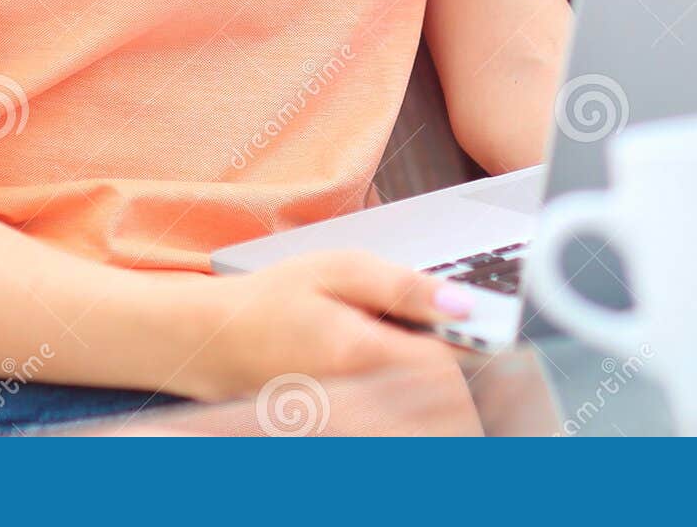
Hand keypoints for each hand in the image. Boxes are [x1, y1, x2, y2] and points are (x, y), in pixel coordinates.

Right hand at [179, 251, 471, 402]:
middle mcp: (357, 399)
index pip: (444, 368)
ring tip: (425, 356)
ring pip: (416, 418)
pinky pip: (392, 422)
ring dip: (434, 394)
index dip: (469, 347)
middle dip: (454, 375)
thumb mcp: (339, 268)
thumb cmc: (274, 297)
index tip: (479, 328)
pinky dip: (407, 406)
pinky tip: (398, 376)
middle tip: (456, 342)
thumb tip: (461, 303)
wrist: (216, 340)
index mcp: (360, 354)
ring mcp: (347, 421)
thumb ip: (404, 286)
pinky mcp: (341, 428)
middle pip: (436, 404)